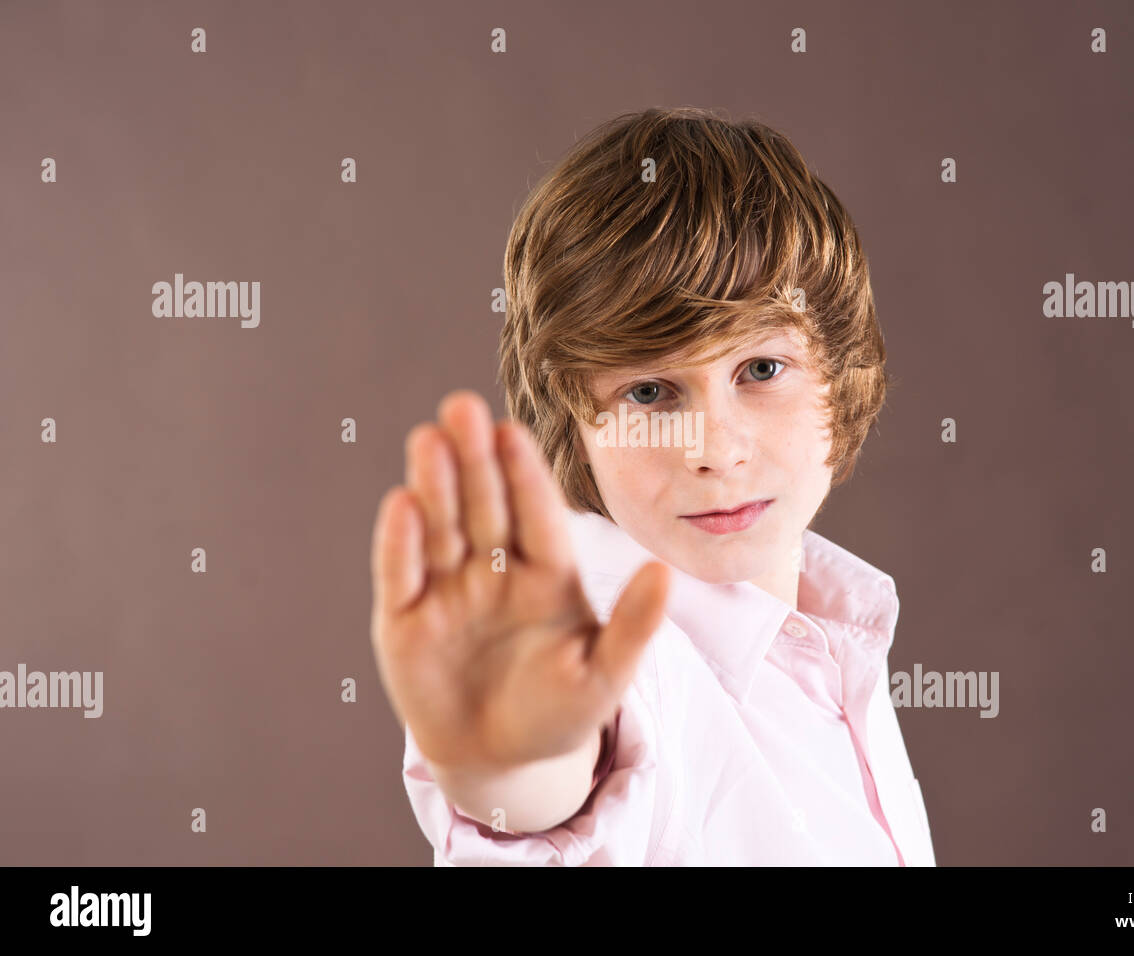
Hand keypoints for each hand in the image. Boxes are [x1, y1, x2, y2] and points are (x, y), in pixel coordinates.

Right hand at [370, 390, 670, 774]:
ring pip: (441, 528)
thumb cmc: (559, 714)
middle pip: (484, 506)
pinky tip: (402, 504)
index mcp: (547, 572)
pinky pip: (402, 575)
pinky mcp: (405, 620)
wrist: (501, 762)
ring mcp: (448, 591)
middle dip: (474, 459)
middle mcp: (494, 569)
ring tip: (429, 439)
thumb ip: (634, 625)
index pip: (536, 513)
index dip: (523, 473)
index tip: (513, 430)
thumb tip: (665, 572)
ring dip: (435, 485)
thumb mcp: (605, 675)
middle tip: (463, 407)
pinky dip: (400, 543)